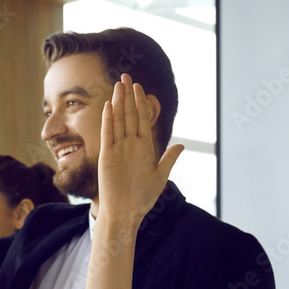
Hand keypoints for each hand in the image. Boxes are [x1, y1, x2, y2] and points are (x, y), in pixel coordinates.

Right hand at [96, 74, 183, 226]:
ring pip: (118, 120)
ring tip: (119, 84)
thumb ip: (168, 159)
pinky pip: (108, 133)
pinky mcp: (107, 155)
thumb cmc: (142, 198)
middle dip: (128, 95)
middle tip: (127, 76)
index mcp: (144, 148)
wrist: (125, 212)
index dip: (141, 102)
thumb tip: (181, 146)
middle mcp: (130, 144)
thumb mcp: (160, 177)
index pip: (142, 119)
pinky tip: (110, 105)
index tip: (140, 87)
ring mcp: (117, 148)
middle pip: (129, 114)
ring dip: (119, 102)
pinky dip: (109, 119)